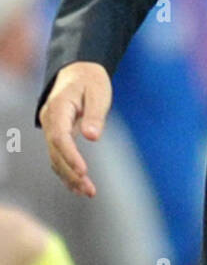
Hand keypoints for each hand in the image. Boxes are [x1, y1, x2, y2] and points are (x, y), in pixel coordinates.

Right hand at [38, 62, 111, 196]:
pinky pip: (58, 157)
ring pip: (55, 158)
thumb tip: (91, 137)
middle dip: (71, 173)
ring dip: (69, 177)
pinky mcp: (56, 136)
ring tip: (89, 192)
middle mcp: (49, 121)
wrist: (79, 72)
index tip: (84, 171)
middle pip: (55, 153)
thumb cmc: (91, 81)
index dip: (70, 156)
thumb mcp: (98, 92)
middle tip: (90, 190)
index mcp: (57, 108)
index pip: (59, 137)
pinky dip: (67, 173)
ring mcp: (50, 129)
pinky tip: (79, 187)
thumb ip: (94, 114)